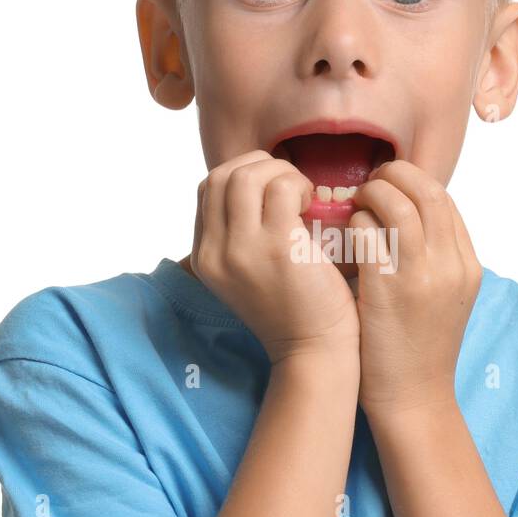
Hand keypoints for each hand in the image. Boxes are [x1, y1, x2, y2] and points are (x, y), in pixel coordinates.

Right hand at [190, 150, 360, 367]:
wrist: (313, 350)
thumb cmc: (292, 309)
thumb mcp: (247, 272)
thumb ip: (240, 236)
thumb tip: (257, 186)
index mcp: (204, 258)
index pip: (207, 189)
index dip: (241, 174)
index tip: (272, 188)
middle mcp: (214, 253)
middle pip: (220, 176)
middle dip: (259, 166)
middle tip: (290, 185)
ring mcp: (241, 250)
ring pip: (246, 175)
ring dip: (279, 172)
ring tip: (302, 195)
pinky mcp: (276, 248)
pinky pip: (282, 188)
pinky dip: (299, 185)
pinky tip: (313, 205)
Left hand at [347, 159, 482, 414]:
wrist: (414, 400)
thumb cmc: (418, 351)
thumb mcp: (444, 301)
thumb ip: (434, 261)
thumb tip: (406, 221)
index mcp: (468, 266)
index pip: (445, 200)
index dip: (413, 183)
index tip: (390, 186)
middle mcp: (451, 265)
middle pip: (427, 191)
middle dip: (393, 176)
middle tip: (369, 184)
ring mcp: (423, 275)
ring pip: (397, 203)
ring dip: (370, 195)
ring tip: (354, 205)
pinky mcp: (389, 288)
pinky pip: (370, 232)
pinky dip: (354, 223)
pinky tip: (343, 235)